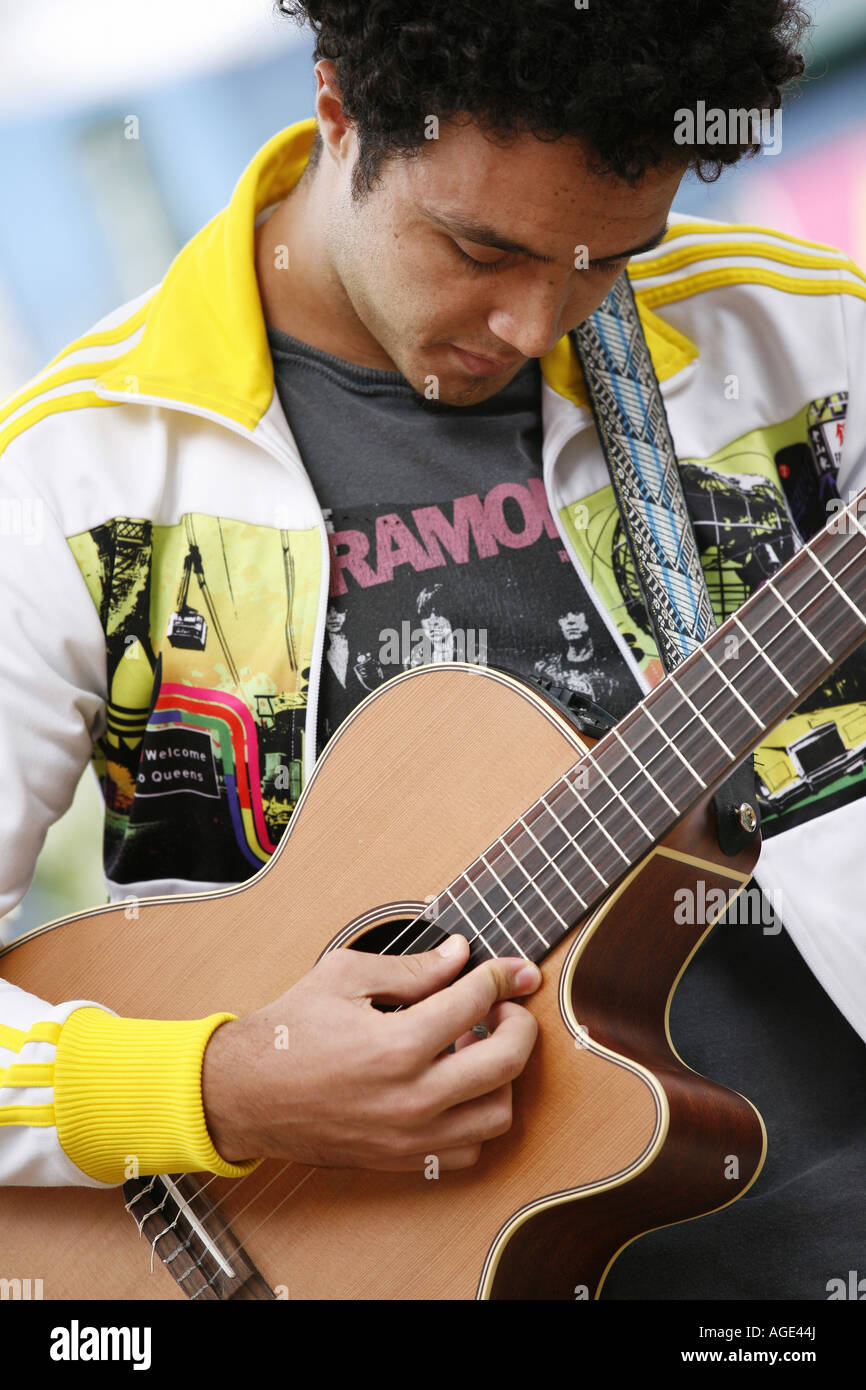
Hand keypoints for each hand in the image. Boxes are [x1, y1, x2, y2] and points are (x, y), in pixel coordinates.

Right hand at [201, 933, 540, 1170]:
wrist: (245, 1095)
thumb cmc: (289, 1033)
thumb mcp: (345, 977)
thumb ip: (411, 968)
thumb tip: (458, 955)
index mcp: (396, 1045)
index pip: (475, 1002)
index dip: (501, 977)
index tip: (515, 970)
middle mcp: (411, 1098)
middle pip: (506, 1062)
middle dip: (519, 1025)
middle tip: (505, 1008)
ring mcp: (409, 1136)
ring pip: (497, 1114)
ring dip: (502, 1076)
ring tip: (476, 1048)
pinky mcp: (401, 1160)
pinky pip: (467, 1151)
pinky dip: (476, 1118)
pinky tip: (458, 1087)